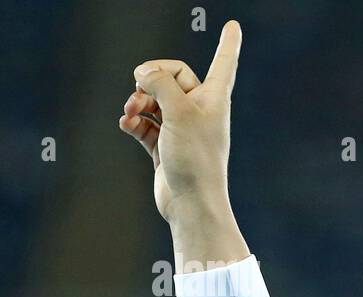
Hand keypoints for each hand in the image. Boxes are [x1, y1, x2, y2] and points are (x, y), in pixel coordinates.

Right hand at [117, 20, 241, 223]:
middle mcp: (201, 111)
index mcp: (214, 99)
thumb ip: (159, 82)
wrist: (191, 203)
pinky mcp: (166, 146)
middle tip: (139, 88)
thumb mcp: (178, 110)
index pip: (223, 63)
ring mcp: (182, 129)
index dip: (227, 44)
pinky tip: (126, 124)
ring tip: (131, 112)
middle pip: (172, 76)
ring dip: (138, 101)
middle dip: (150, 79)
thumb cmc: (194, 158)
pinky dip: (134, 121)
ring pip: (155, 99)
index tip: (233, 25)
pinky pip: (145, 123)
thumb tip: (144, 74)